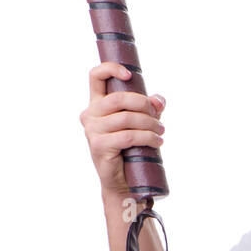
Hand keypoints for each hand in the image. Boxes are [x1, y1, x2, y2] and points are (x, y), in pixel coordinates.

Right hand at [80, 61, 165, 196]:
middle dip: (144, 105)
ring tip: (160, 132)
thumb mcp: (140, 124)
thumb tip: (158, 99)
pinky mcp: (99, 146)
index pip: (96, 76)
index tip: (130, 75)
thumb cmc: (131, 149)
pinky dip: (147, 137)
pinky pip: (128, 136)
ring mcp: (92, 130)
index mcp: (96, 104)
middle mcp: (90, 115)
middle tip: (158, 116)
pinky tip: (157, 142)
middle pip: (119, 98)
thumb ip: (148, 108)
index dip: (111, 69)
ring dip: (150, 124)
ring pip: (127, 118)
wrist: (123, 181)